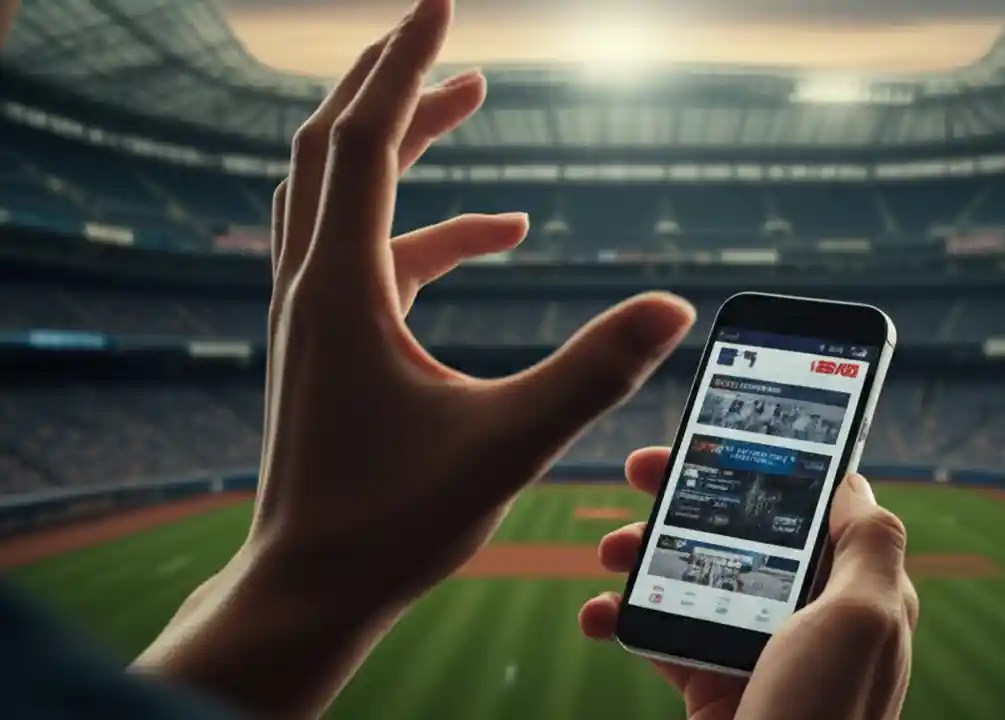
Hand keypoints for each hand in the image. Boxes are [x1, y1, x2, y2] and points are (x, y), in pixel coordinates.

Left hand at [133, 2, 693, 715]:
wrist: (307, 586)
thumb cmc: (389, 521)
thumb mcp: (508, 441)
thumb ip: (594, 371)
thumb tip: (675, 308)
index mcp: (342, 291)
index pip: (363, 141)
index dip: (406, 66)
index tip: (436, 4)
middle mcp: (311, 287)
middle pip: (335, 145)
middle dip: (394, 83)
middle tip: (450, 38)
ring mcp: (311, 314)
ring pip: (342, 193)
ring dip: (401, 145)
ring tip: (473, 109)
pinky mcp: (325, 342)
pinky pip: (370, 254)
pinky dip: (426, 229)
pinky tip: (495, 235)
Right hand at [579, 447, 917, 719]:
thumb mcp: (867, 621)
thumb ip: (870, 546)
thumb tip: (857, 484)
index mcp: (856, 592)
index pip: (814, 504)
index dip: (767, 464)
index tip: (717, 434)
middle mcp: (810, 615)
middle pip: (746, 530)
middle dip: (688, 496)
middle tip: (638, 470)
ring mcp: (760, 651)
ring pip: (696, 574)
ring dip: (644, 554)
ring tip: (606, 550)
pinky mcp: (715, 685)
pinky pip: (664, 635)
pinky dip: (626, 619)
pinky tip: (598, 613)